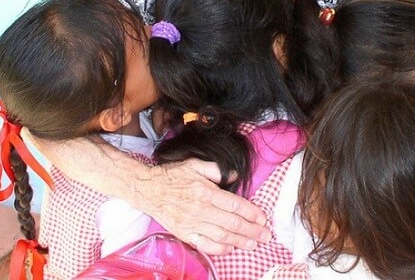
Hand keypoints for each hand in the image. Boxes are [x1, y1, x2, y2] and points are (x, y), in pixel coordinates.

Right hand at [141, 159, 270, 254]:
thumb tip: (235, 175)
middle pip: (232, 223)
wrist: (148, 189)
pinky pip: (205, 244)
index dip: (251, 213)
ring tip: (254, 244)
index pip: (235, 205)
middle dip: (252, 231)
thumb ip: (216, 169)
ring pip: (222, 236)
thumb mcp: (195, 164)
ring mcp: (192, 223)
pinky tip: (230, 248)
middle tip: (266, 236)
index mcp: (205, 191)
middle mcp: (201, 209)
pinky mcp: (184, 233)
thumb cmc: (172, 176)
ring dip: (240, 241)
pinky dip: (219, 249)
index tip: (263, 218)